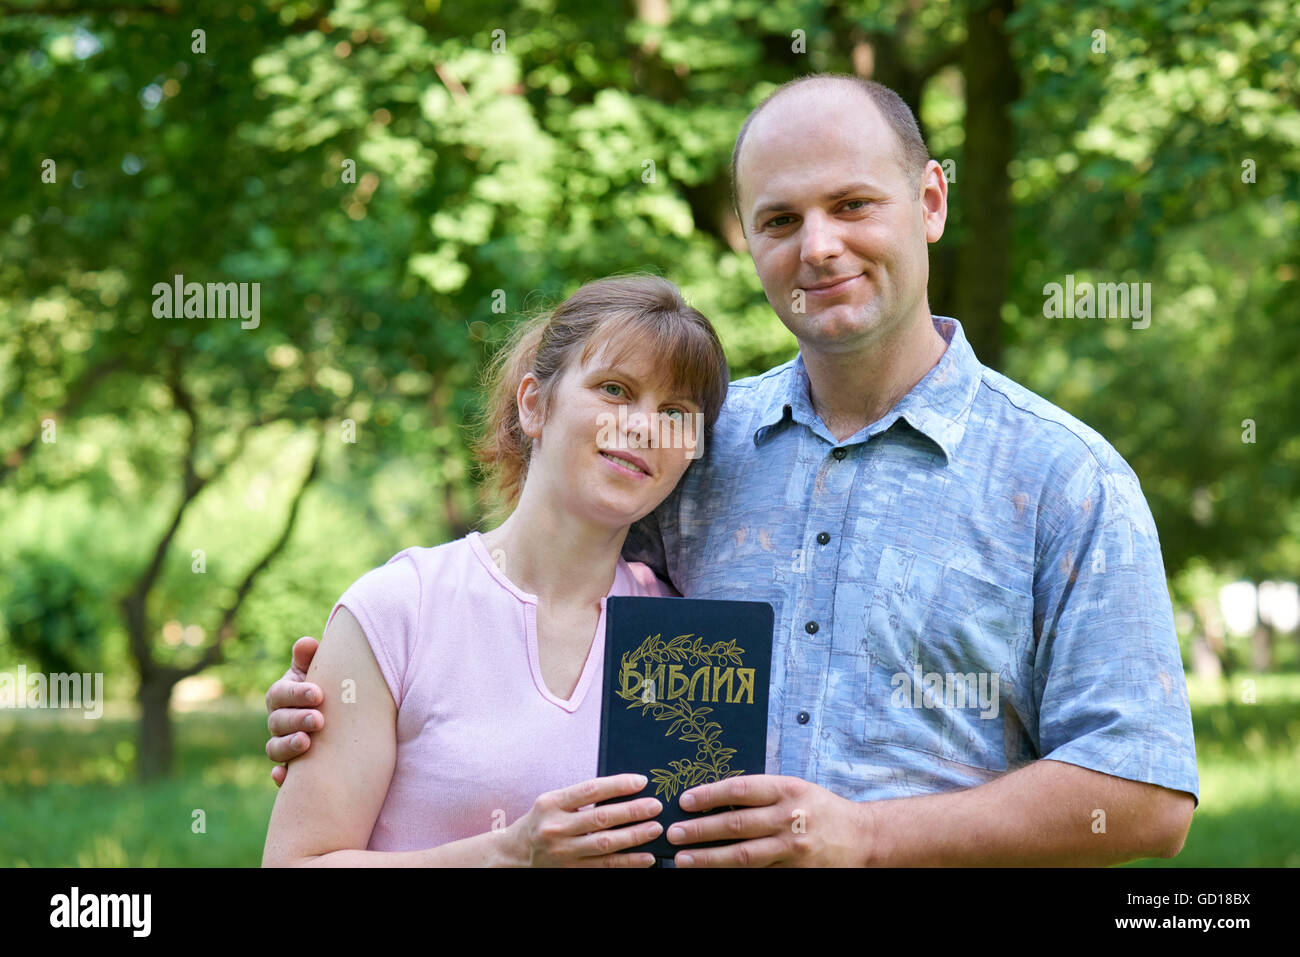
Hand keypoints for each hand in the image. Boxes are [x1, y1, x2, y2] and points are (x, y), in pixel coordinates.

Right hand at [264, 636, 324, 786]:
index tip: (318, 694)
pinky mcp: (294, 769)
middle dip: (296, 720)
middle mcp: (279, 721)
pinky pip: (281, 776)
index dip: (296, 694)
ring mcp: (284, 745)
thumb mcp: (323, 672)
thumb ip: (312, 659)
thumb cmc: (331, 690)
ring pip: (274, 749)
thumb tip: (306, 643)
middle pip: (277, 722)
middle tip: (319, 720)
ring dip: (287, 746)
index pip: (279, 693)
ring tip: (306, 743)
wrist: (345, 718)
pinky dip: (280, 777)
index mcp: (283, 696)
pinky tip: (284, 777)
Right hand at [504, 774, 664, 866]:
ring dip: (634, 836)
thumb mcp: (553, 802)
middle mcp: (556, 828)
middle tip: (655, 806)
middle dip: (632, 811)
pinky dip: (628, 862)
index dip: (617, 785)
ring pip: (605, 844)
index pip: (590, 790)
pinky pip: (605, 866)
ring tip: (655, 828)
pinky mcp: (572, 870)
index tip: (641, 781)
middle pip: (600, 818)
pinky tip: (646, 858)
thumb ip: (581, 797)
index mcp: (552, 803)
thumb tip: (624, 790)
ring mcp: (564, 852)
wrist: (516, 854)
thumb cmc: (541, 821)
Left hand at [664, 774, 871, 866]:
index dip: (710, 795)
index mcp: (788, 790)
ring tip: (684, 859)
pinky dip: (735, 874)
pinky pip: (759, 874)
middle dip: (700, 830)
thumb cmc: (822, 809)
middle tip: (674, 833)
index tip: (685, 801)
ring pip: (744, 856)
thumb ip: (762, 793)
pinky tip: (714, 874)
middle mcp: (790, 818)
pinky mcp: (796, 872)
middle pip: (737, 825)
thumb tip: (716, 797)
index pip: (741, 790)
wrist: (864, 837)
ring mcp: (793, 849)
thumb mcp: (795, 788)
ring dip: (710, 858)